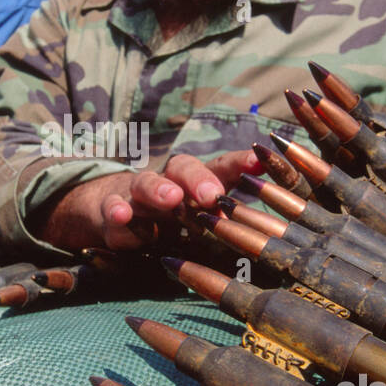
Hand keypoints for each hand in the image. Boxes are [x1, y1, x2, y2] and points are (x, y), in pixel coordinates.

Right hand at [37, 150, 260, 252]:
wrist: (112, 213)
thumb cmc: (170, 216)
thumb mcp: (199, 217)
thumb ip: (228, 217)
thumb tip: (274, 228)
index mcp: (195, 183)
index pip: (221, 167)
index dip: (241, 162)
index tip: (260, 158)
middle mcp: (168, 182)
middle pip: (183, 168)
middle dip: (199, 179)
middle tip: (212, 196)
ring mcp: (137, 196)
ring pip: (145, 184)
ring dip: (159, 189)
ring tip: (170, 198)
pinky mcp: (111, 212)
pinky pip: (113, 210)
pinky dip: (116, 212)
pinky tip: (121, 217)